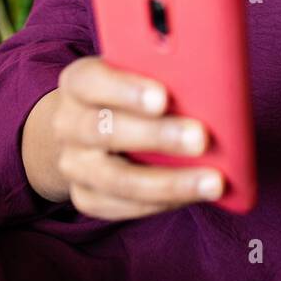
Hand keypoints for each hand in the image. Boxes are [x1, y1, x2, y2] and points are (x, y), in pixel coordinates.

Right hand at [30, 56, 223, 220]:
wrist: (88, 127)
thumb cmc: (128, 94)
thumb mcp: (136, 74)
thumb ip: (162, 75)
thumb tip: (210, 89)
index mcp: (79, 82)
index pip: (91, 81)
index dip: (126, 89)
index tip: (163, 97)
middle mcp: (68, 123)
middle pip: (106, 131)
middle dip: (157, 136)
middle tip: (201, 138)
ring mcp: (74, 164)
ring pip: (117, 178)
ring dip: (169, 182)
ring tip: (213, 181)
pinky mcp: (85, 196)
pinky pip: (122, 206)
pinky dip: (162, 202)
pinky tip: (196, 195)